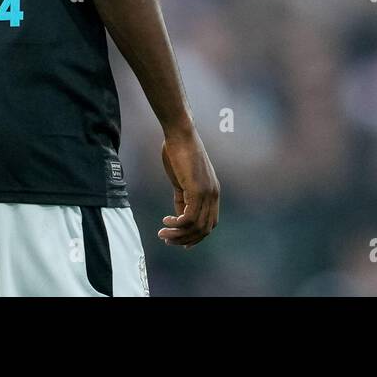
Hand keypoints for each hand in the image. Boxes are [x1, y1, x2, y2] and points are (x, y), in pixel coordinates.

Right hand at [158, 128, 218, 247]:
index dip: (197, 236)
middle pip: (204, 229)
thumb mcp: (182, 180)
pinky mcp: (197, 189)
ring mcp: (207, 192)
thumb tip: (179, 216)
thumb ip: (183, 198)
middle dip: (186, 239)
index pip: (210, 223)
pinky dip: (177, 224)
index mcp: (212, 192)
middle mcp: (213, 194)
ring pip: (196, 226)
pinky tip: (166, 221)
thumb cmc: (178, 153)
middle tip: (167, 239)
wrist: (180, 134)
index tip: (182, 242)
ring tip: (163, 233)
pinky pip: (189, 217)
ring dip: (178, 234)